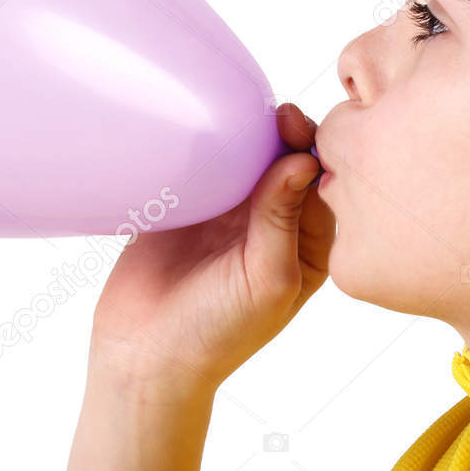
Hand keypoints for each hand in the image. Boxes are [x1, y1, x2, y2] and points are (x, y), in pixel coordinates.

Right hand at [87, 103, 333, 390]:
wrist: (144, 355)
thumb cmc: (219, 332)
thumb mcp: (268, 281)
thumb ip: (283, 221)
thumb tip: (303, 161)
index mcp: (308, 243)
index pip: (325, 186)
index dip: (321, 154)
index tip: (306, 135)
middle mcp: (274, 220)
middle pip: (288, 160)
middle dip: (290, 134)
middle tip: (280, 117)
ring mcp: (230, 208)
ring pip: (249, 155)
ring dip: (250, 132)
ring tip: (247, 116)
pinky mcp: (189, 201)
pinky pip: (203, 161)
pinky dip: (207, 141)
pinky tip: (207, 125)